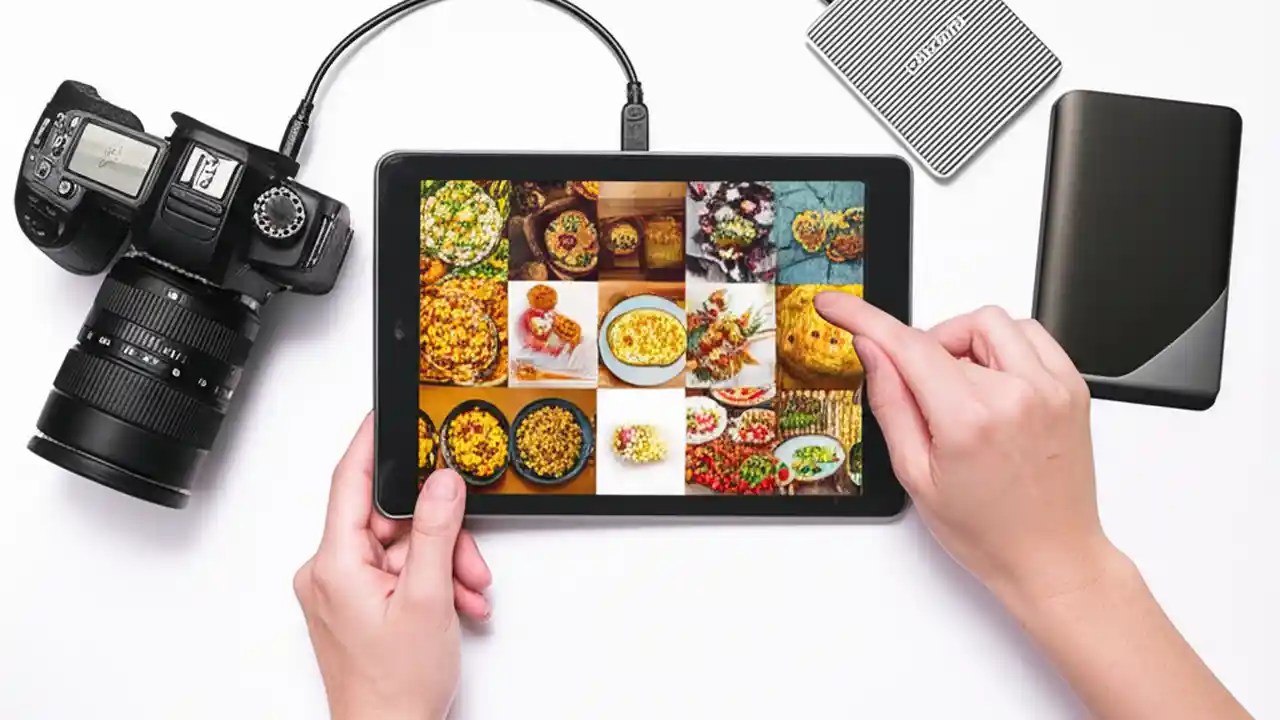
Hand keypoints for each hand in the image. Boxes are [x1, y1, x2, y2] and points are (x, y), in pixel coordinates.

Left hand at [294, 413, 491, 719]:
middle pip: (390, 520)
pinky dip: (432, 582)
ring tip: (466, 594)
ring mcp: (342, 590)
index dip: (370, 442)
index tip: (384, 413)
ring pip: (402, 548)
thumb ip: (438, 533)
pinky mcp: (356, 605)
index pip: (350, 481)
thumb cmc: (394, 689)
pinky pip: (398, 572)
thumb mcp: (428, 600)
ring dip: (443, 564)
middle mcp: (330, 572)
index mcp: (334, 564)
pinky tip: (455, 604)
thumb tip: (443, 482)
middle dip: (440, 535)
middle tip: (468, 560)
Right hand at [815, 295, 1250, 718]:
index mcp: (969, 420)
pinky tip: (993, 384)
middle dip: (921, 356)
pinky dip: (1002, 347)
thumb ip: (891, 403)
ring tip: (959, 389)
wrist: (1051, 557)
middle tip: (922, 399)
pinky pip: (1030, 335)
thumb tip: (872, 351)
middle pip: (945, 335)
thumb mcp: (917, 474)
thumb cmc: (987, 531)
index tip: (838, 305)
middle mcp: (1015, 394)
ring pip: (989, 323)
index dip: (863, 318)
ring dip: (962, 343)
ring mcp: (1050, 388)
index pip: (905, 345)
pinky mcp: (1072, 387)